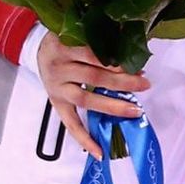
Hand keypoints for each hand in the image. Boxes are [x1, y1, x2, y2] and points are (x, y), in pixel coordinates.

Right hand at [36, 37, 149, 160]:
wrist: (39, 49)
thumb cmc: (68, 40)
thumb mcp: (81, 32)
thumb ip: (103, 41)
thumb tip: (135, 55)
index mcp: (66, 46)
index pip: (95, 54)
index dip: (118, 61)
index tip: (139, 65)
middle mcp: (59, 67)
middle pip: (94, 76)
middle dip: (122, 82)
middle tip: (144, 85)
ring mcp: (56, 87)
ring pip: (85, 99)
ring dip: (112, 106)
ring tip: (135, 110)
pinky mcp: (55, 103)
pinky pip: (69, 124)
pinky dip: (84, 138)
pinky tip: (99, 151)